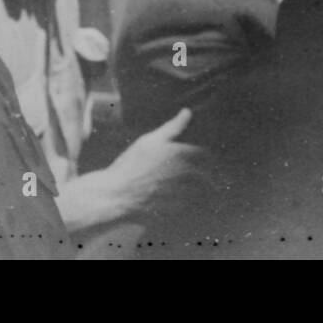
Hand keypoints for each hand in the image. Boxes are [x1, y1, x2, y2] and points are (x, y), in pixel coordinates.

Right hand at [56, 108, 211, 231]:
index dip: (202, 155)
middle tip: (196, 174)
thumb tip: (187, 112)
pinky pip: (192, 207)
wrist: (116, 195)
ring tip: (191, 189)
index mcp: (181, 154)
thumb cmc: (130, 165)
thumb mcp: (149, 140)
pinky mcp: (178, 210)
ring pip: (202, 192)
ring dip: (200, 190)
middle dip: (203, 173)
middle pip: (206, 174)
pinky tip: (180, 200)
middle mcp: (186, 173)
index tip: (198, 157)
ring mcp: (183, 193)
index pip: (205, 154)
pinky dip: (190, 204)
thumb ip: (172, 127)